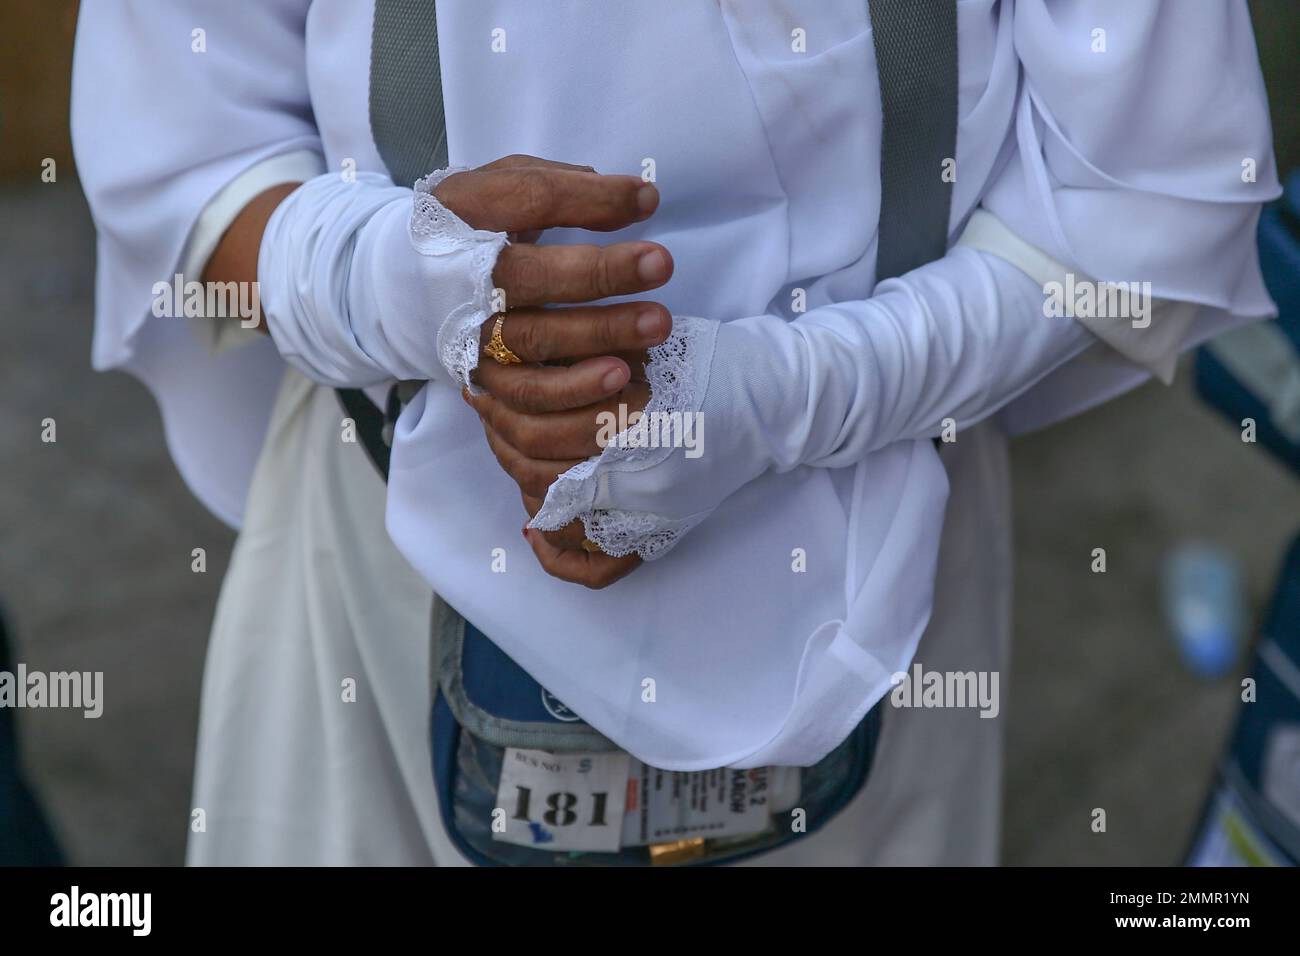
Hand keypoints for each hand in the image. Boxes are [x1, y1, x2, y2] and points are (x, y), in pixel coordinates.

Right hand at [441, 155, 671, 586]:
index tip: (649, 207)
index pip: (525, 207)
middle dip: (600, 314)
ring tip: (638, 368)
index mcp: (466, 228)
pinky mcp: (484, 398)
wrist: (403, 283)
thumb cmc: (476, 228)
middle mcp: (463, 300)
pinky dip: (574, 428)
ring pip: (527, 383)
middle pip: (530, 314)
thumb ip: (569, 189)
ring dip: (587, 380)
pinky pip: (525, 430)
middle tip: (660, 315)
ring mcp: (472, 356)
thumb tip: (642, 200)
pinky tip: (620, 408)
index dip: (586, 206)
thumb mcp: (509, 188)